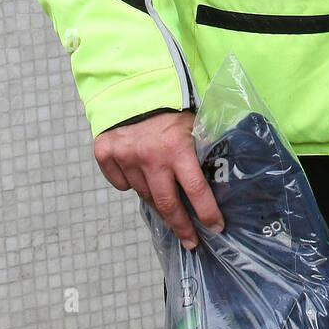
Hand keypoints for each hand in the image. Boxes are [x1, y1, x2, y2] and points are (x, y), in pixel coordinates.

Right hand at [94, 110, 223, 248]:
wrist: (131, 87)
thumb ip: (201, 149)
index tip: (216, 227)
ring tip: (169, 208)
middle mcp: (150, 156)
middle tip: (191, 241)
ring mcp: (125, 157)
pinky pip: (121, 184)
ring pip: (144, 195)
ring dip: (158, 203)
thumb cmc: (169, 107)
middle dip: (182, 227)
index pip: (196, 190)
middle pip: (167, 204)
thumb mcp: (193, 124)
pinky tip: (140, 172)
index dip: (207, 213)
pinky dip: (131, 183)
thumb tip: (222, 176)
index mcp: (177, 147)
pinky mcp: (105, 155)